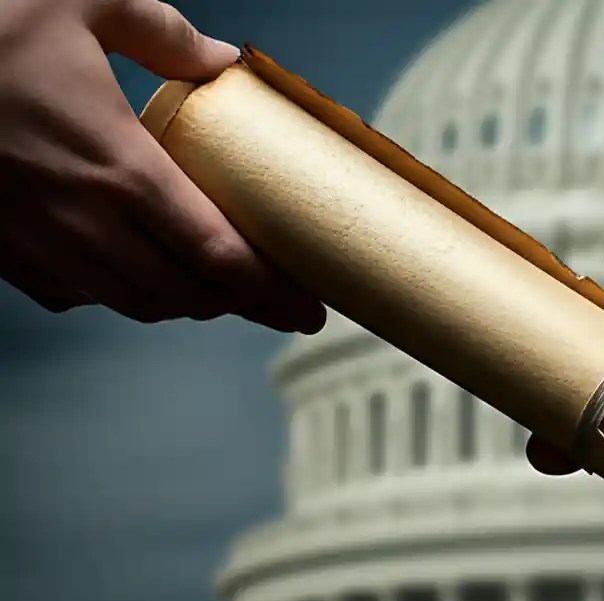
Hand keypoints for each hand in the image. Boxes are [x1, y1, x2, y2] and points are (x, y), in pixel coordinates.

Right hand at [0, 0, 323, 331]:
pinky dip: (116, 292)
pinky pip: (73, 295)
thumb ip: (162, 33)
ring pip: (133, 304)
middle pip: (186, 296)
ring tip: (214, 285)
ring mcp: (36, 245)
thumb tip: (224, 62)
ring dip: (182, 302)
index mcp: (120, 167)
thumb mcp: (81, 1)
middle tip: (271, 294)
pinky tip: (129, 266)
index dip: (273, 294)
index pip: (221, 258)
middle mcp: (83, 221)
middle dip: (237, 303)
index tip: (310, 310)